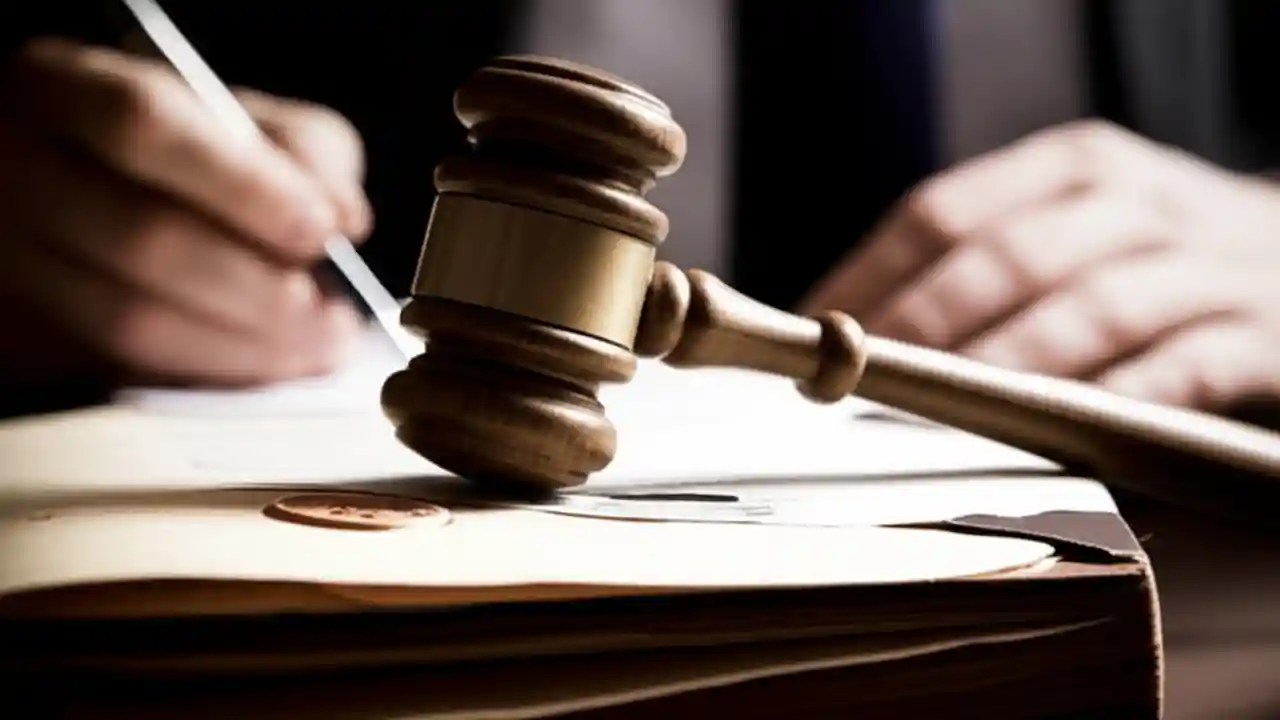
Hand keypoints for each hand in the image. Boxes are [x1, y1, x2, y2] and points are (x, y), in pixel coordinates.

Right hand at [0, 38, 371, 387]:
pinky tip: (274, 363)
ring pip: (126, 318)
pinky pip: (128, 367)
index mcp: (65, 88)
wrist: (99, 183)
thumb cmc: (189, 145)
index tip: (320, 231)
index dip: (241, 184)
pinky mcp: (34, 327)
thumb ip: (305, 151)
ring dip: (243, 345)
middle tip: (335, 315)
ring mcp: (13, 256)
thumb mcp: (249, 117)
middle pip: (137, 237)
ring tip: (321, 346)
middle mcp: (18, 169)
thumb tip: (343, 218)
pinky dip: (214, 370)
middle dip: (257, 288)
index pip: (142, 123)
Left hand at [802, 120, 1279, 414]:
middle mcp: (1133, 204)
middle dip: (920, 325)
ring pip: (1084, 312)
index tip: (811, 337)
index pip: (942, 213)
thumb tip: (848, 331)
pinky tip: (1048, 439)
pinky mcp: (1257, 341)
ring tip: (931, 414)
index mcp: (1072, 168)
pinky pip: (1171, 374)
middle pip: (1005, 259)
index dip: (867, 276)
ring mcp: (1200, 268)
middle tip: (856, 384)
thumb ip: (983, 264)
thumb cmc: (1152, 264)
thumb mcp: (1074, 230)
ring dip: (999, 368)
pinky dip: (1104, 404)